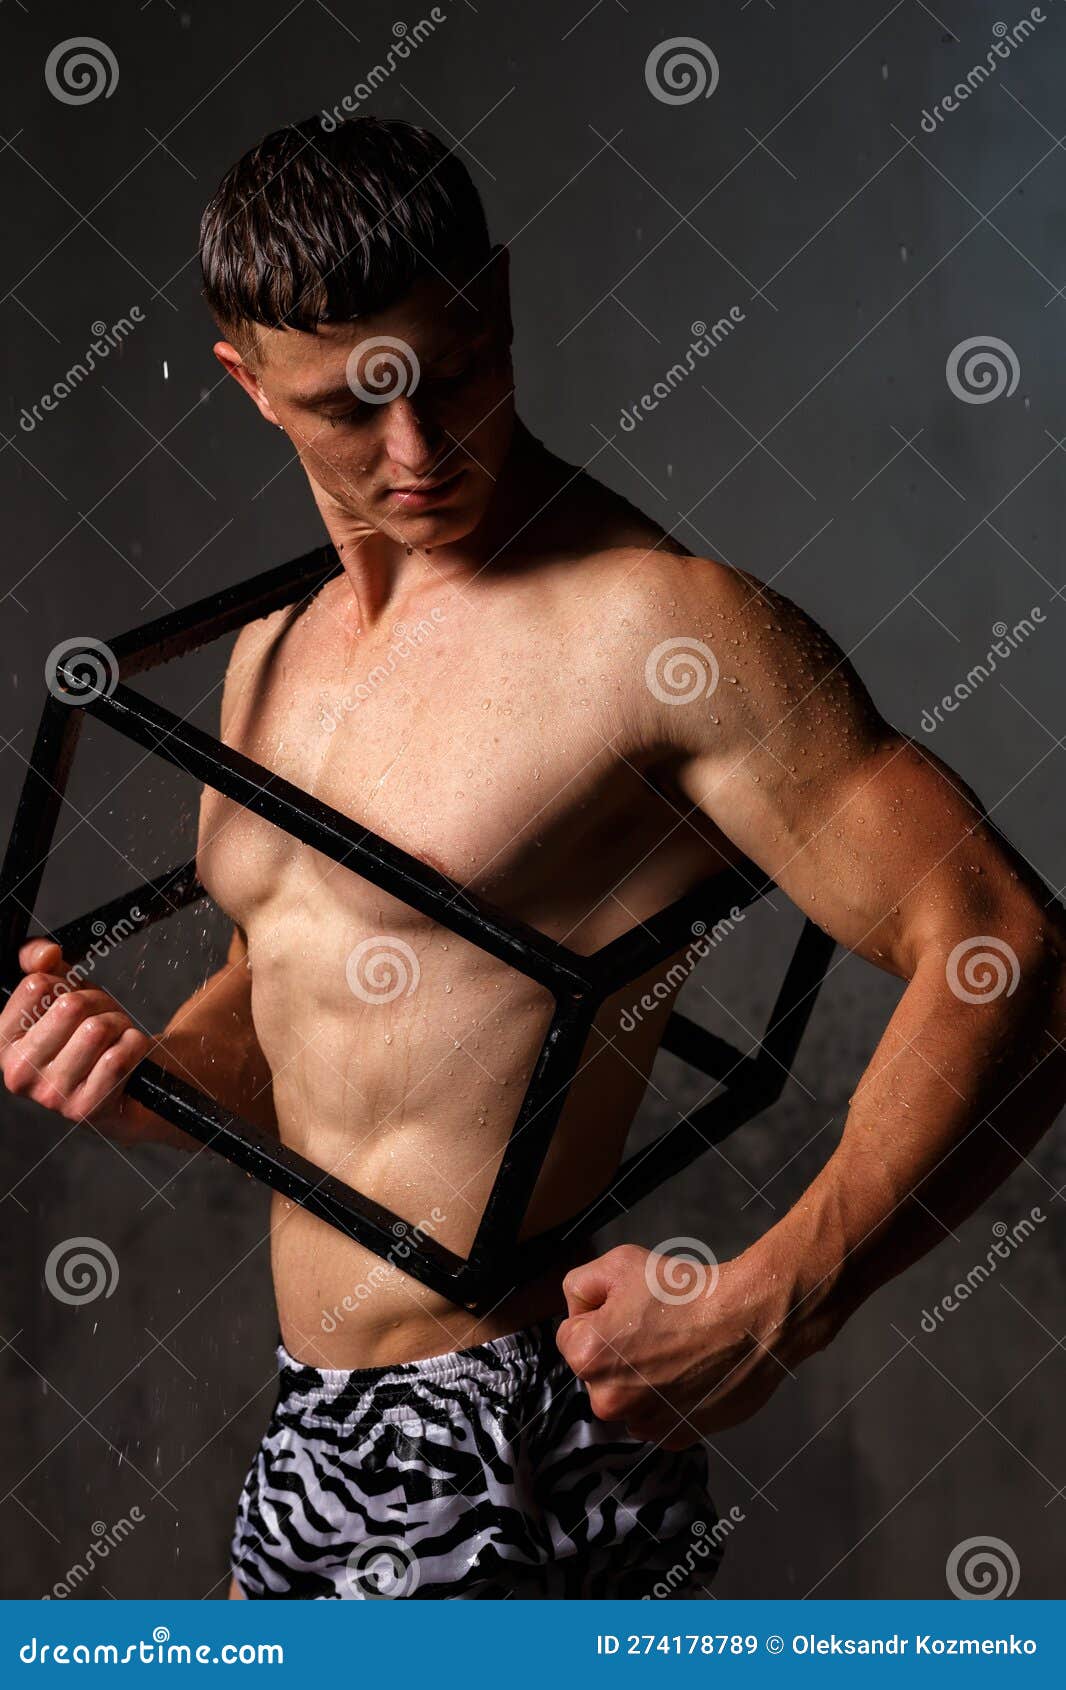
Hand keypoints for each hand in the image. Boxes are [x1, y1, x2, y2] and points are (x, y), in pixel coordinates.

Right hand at [0, 939, 150, 1140]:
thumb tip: (46, 954)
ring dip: (118, 1023)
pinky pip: (120, 1056)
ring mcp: (51, 1096)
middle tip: (102, 1018)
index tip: (70, 1000)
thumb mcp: (62, 992)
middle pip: (71, 1005)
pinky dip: (134, 1045)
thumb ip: (41, 962)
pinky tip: (127, 1055)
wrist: (122, 1085)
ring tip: (114, 1037)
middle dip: (98, 1003)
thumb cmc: (86, 1037)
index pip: (36, 985)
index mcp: (4, 1043)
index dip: (65, 984)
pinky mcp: (86, 1109)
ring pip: (98, 1029)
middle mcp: (19, 1073)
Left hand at [556, 1241, 804, 1448]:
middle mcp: (608, 1401)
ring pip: (627, 1397)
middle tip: (656, 1327)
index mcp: (587, 1357)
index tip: (631, 1307)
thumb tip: (579, 1313)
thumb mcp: (618, 1262)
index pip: (571, 1334)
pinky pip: (658, 1417)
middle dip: (618, 1350)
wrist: (750, 1319)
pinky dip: (669, 1401)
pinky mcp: (677, 1438)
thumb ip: (580, 1286)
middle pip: (598, 1370)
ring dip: (641, 1380)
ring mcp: (644, 1424)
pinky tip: (690, 1374)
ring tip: (677, 1350)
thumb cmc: (685, 1290)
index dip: (600, 1313)